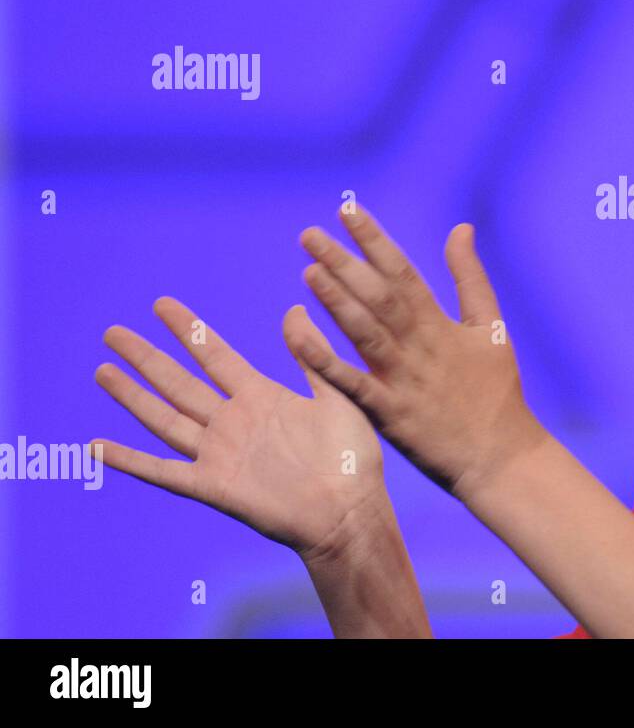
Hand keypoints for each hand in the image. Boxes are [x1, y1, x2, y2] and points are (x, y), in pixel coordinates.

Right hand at [92, 297, 393, 562]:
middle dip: (146, 357)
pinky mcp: (214, 487)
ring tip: (103, 371)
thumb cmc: (352, 458)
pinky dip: (130, 461)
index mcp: (261, 397)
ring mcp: (220, 454)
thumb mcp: (336, 395)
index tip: (162, 304)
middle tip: (113, 332)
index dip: (188, 330)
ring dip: (133, 397)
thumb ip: (311, 355)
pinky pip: (164, 472)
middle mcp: (234, 422)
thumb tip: (293, 310)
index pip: (214, 355)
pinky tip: (98, 446)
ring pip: (165, 418)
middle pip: (179, 382)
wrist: (350, 512)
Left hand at [291, 205, 546, 500]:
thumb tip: (460, 227)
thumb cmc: (497, 390)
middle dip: (345, 262)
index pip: (403, 272)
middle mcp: (420, 346)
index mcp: (441, 324)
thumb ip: (470, 276)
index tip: (348, 211)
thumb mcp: (491, 325)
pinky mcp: (390, 414)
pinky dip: (327, 362)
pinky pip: (353, 384)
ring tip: (309, 270)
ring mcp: (404, 380)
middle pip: (378, 296)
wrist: (500, 456)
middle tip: (309, 234)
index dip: (374, 240)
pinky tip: (301, 339)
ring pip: (365, 333)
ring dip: (336, 302)